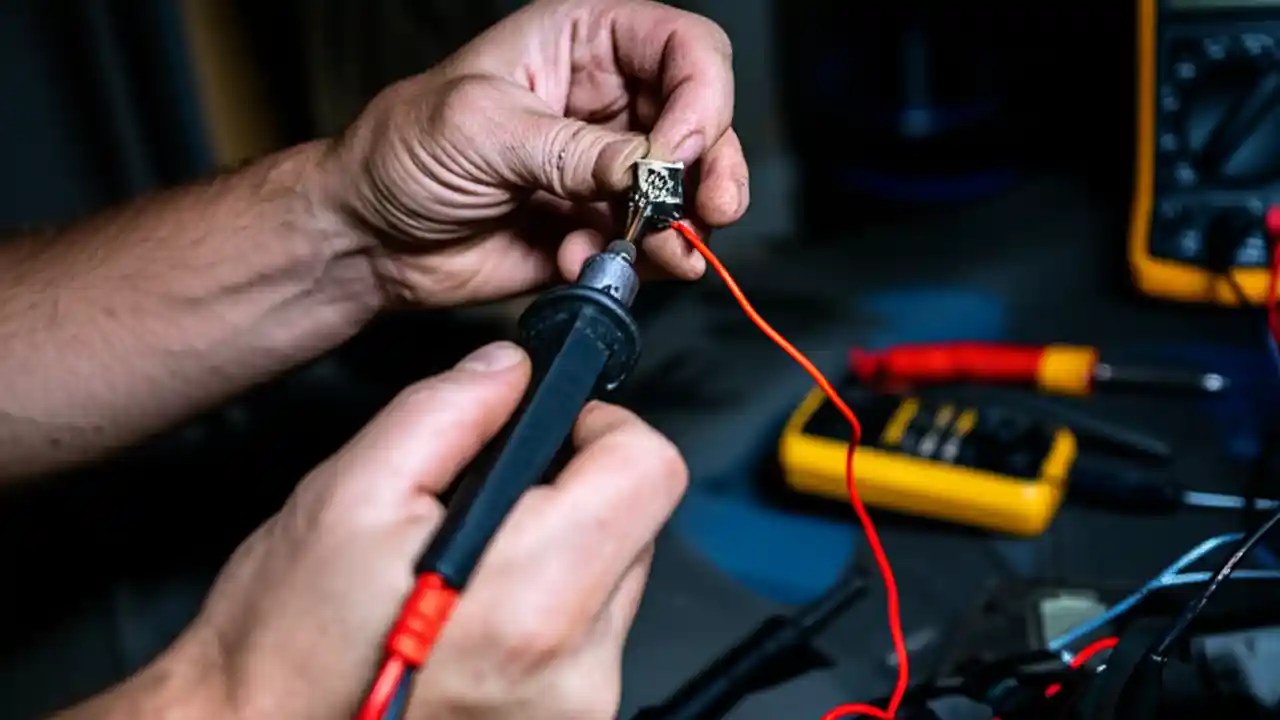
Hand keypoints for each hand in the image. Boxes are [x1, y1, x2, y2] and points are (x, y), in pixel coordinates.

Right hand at [71, 341, 686, 718]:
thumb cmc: (285, 652)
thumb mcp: (348, 497)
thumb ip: (445, 413)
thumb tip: (508, 369)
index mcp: (532, 598)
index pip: (649, 470)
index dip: (601, 426)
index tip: (551, 427)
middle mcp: (574, 667)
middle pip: (638, 522)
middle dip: (571, 491)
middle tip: (482, 505)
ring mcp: (578, 707)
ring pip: (614, 578)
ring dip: (557, 553)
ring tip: (467, 573)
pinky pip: (589, 635)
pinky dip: (546, 608)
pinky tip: (474, 617)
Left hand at [326, 0, 747, 306]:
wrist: (371, 238)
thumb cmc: (404, 154)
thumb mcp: (482, 130)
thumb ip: (572, 149)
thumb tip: (651, 168)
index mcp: (582, 41)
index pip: (684, 47)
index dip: (702, 95)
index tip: (681, 151)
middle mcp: (607, 99)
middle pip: (704, 120)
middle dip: (713, 168)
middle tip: (710, 210)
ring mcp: (608, 167)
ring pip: (688, 189)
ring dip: (679, 226)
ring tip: (649, 251)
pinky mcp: (601, 225)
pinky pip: (654, 244)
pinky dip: (639, 264)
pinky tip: (584, 261)